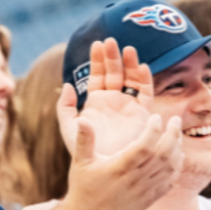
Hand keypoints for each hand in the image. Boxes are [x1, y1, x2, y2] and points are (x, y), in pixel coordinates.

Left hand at [57, 38, 156, 156]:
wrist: (105, 168)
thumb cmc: (85, 152)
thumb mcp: (69, 129)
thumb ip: (65, 108)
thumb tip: (67, 84)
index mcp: (96, 102)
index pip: (97, 76)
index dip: (97, 60)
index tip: (97, 44)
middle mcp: (113, 101)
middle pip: (114, 73)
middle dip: (112, 57)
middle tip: (110, 41)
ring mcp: (128, 106)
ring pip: (131, 79)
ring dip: (130, 64)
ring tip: (128, 49)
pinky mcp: (142, 114)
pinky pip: (145, 94)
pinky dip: (145, 80)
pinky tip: (141, 67)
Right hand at [61, 85, 182, 209]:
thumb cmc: (83, 189)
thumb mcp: (80, 162)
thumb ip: (84, 139)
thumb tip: (82, 119)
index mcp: (119, 168)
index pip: (145, 146)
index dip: (154, 129)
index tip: (156, 117)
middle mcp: (135, 180)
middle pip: (164, 154)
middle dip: (173, 134)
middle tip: (175, 119)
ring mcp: (144, 191)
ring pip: (170, 167)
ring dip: (177, 149)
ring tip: (176, 135)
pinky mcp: (149, 200)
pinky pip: (170, 181)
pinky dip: (177, 166)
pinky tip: (176, 155)